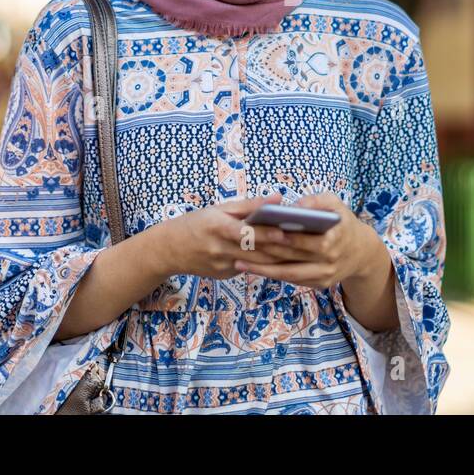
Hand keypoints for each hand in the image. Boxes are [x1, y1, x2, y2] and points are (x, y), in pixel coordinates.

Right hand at [161, 195, 296, 279]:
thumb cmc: (196, 223)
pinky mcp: (225, 276)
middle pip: (257, 252)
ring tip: (302, 252)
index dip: (268, 234)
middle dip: (282, 249)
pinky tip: (285, 260)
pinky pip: (250, 268)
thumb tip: (277, 198)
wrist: (168, 250)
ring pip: (257, 264)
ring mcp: (223, 266)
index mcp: (217, 228)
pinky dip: (267, 264)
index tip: (288, 231)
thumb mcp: (218, 209)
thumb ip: (249, 205)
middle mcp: (220, 250)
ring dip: (279, 259)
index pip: (247, 233)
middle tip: (305, 243)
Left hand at [232, 193, 389, 290]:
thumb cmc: (343, 222)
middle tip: (239, 247)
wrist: (362, 252)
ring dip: (262, 270)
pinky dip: (273, 275)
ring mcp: (323, 276)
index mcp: (332, 240)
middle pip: (290, 258)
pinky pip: (292, 280)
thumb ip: (314, 201)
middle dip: (263, 253)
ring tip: (239, 263)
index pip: (300, 240)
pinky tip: (254, 268)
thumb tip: (291, 206)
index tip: (256, 232)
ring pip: (288, 274)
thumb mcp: (334, 204)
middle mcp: (328, 262)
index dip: (278, 237)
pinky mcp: (318, 285)